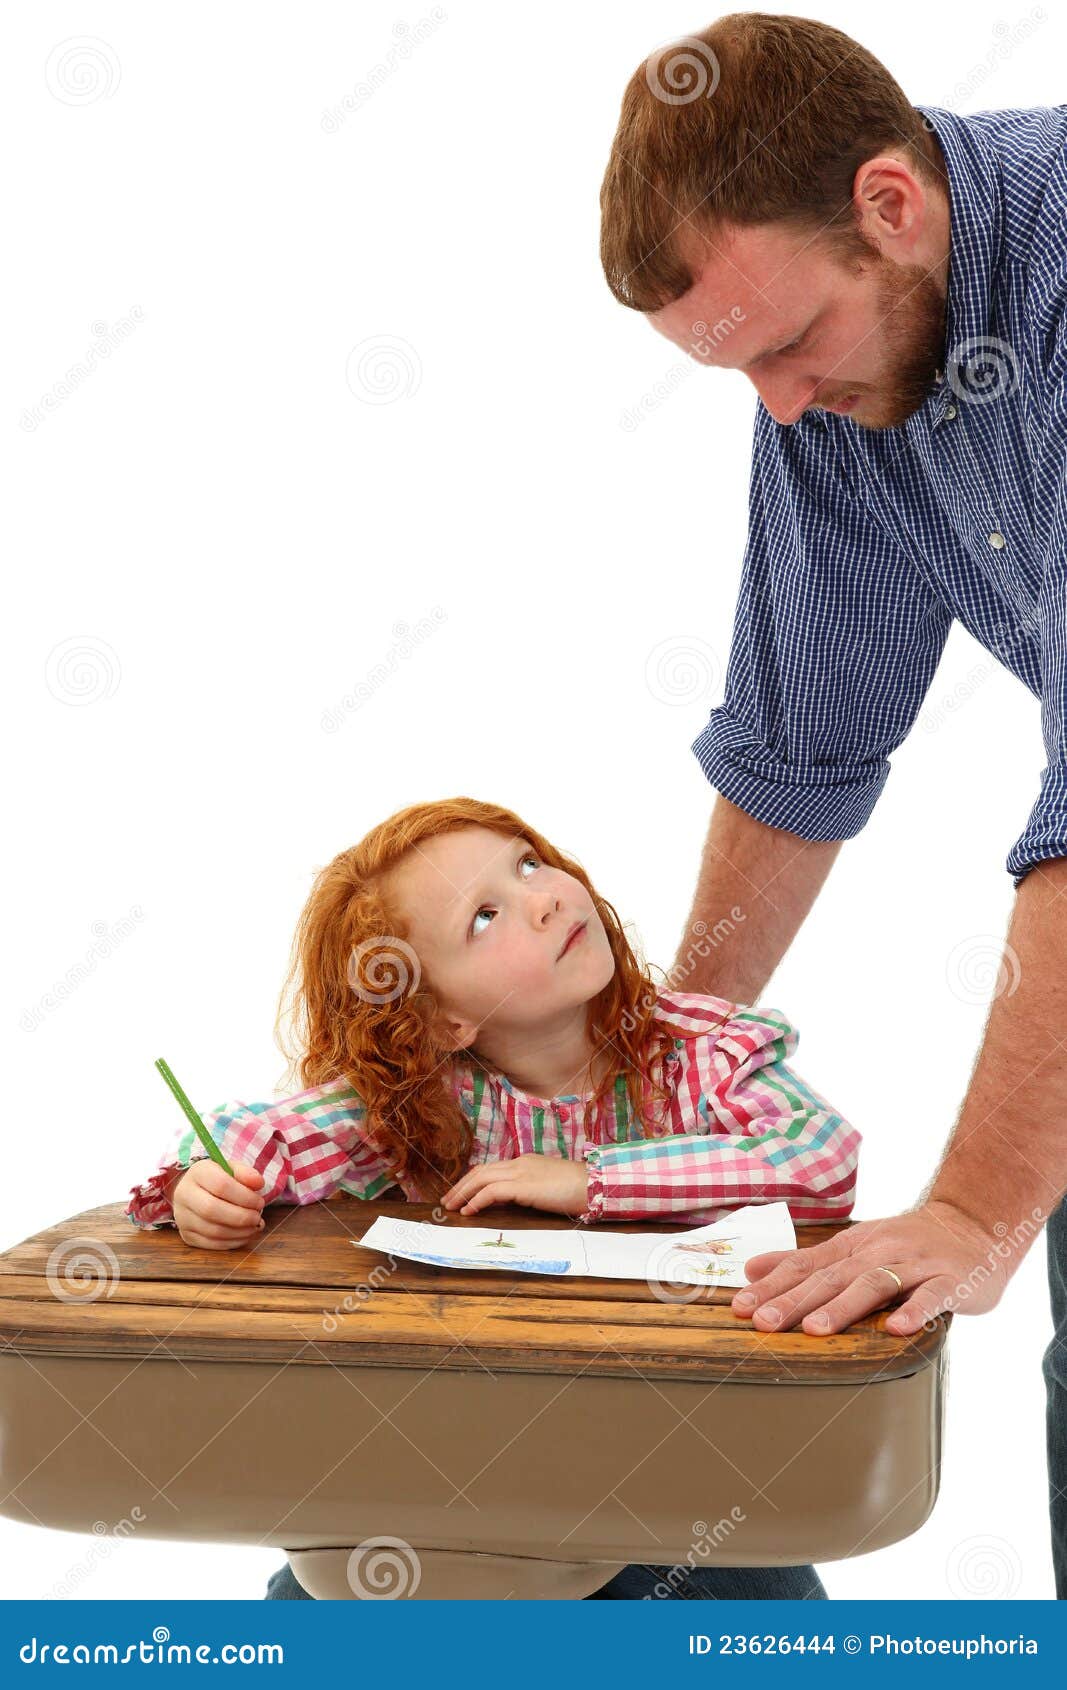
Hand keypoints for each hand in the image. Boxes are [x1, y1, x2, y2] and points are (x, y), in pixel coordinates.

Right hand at [172, 1158, 266, 1249]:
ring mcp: (182, 1217)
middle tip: (257, 1218)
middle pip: (212, 1210)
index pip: (221, 1185)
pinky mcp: (186, 1235)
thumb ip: (247, 1174)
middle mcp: (184, 1194)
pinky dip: (232, 1242)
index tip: (260, 1202)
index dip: (245, 1197)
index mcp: (197, 1172)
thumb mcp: (232, 1169)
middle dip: (241, 1217)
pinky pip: (210, 1244)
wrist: (195, 1191)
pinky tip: (244, 1235)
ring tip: (254, 1227)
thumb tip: (259, 1183)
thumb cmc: (219, 1179)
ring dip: (239, 1232)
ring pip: (212, 1230)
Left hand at [441, 1154, 589, 1218]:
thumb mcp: (548, 1187)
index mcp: (526, 1162)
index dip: (473, 1180)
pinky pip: (491, 1192)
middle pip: (481, 1170)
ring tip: (452, 1207)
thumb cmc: (578, 1190)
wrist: (595, 1185)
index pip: (492, 1168)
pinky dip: (477, 1200)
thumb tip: (512, 1202)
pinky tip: (469, 1211)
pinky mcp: (523, 1186)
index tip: (462, 1193)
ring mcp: (521, 1172)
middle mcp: (520, 1163)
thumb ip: (529, 1191)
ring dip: (463, 1193)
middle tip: (447, 1200)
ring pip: (481, 1178)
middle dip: (461, 1185)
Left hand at [730, 1200, 1010, 1335]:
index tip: (740, 1307)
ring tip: (815, 1330)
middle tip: (765, 1323)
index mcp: (852, 1246)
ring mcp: (915, 1264)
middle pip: (832, 1277)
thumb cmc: (905, 1245)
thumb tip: (751, 1270)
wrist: (972, 1225)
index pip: (805, 1266)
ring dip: (843, 1307)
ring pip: (874, 1284)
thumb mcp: (852, 1246)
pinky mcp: (951, 1280)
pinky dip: (913, 1311)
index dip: (772, 1287)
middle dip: (796, 1301)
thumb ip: (804, 1261)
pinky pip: (931, 1296)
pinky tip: (895, 1330)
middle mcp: (878, 1251)